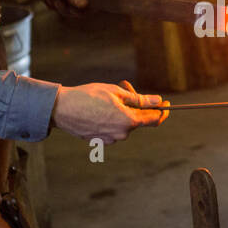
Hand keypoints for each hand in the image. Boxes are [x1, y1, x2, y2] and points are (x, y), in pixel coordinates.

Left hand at [36, 0, 96, 15]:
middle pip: (80, 9)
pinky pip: (62, 6)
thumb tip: (84, 6)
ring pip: (70, 9)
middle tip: (56, 2)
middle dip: (67, 9)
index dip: (82, 10)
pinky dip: (54, 5)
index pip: (92, 3)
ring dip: (58, 7)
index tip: (69, 8)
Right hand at [51, 80, 168, 143]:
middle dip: (135, 105)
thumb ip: (139, 99)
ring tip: (107, 96)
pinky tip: (99, 108)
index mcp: (129, 122)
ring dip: (122, 111)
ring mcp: (109, 139)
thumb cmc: (88, 96)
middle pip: (137, 120)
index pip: (153, 119)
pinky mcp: (99, 140)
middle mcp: (121, 134)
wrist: (61, 108)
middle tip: (125, 87)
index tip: (166, 104)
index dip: (162, 111)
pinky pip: (111, 128)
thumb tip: (157, 101)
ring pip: (123, 124)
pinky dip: (111, 118)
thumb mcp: (116, 92)